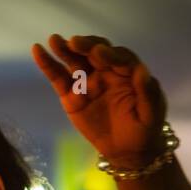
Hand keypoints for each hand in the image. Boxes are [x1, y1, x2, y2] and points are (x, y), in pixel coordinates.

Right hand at [32, 34, 166, 169]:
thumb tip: (142, 71)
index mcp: (128, 72)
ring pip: (75, 61)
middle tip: (74, 42)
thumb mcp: (152, 113)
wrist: (127, 149)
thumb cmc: (143, 128)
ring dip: (64, 49)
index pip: (119, 57)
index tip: (99, 52)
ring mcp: (87, 81)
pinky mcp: (71, 95)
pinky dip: (48, 64)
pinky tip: (37, 51)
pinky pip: (58, 78)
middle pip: (95, 52)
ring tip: (54, 40)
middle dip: (85, 45)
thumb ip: (148, 92)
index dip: (109, 53)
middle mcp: (106, 71)